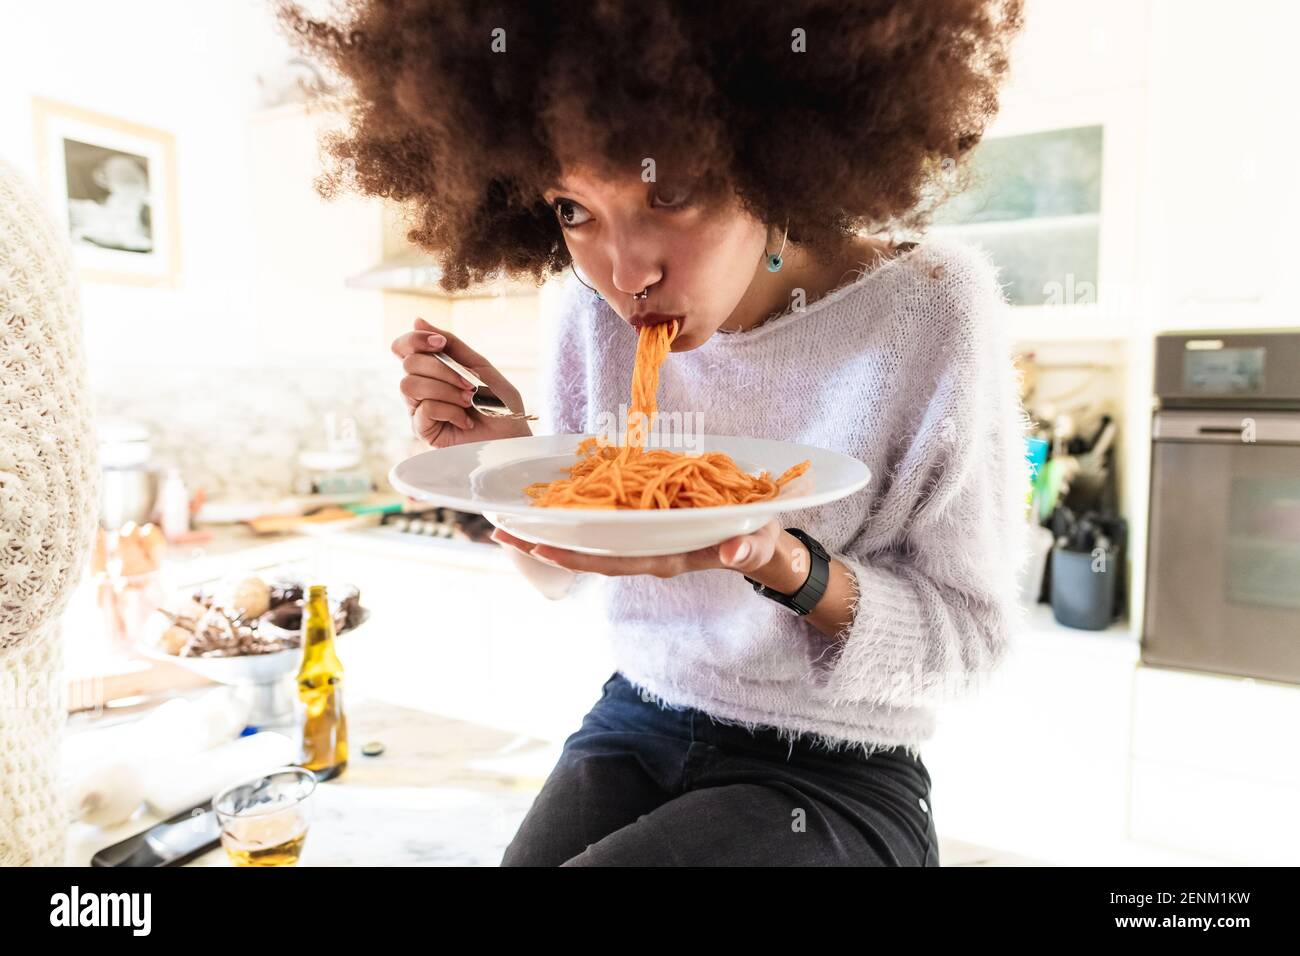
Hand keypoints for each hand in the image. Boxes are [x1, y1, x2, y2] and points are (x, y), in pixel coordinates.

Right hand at [391, 317, 531, 448]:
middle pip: (408, 364)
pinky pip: (424, 409)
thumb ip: (451, 344)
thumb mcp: (479, 366)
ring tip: (468, 401)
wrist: (512, 436)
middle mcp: (420, 387)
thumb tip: (416, 320)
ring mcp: (418, 409)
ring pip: (410, 386)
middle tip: (469, 384)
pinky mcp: (422, 430)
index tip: (441, 344)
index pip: (403, 348)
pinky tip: (466, 421)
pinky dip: (451, 411)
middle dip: (443, 370)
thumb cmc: (499, 403)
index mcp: (431, 369)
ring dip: (446, 390)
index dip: (415, 340)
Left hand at [489, 518, 786, 579]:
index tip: (539, 544)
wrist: (759, 543)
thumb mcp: (758, 544)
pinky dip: (571, 513)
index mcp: (666, 557)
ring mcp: (641, 539)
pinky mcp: (642, 524)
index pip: (613, 560)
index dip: (576, 554)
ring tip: (506, 520)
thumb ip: (747, 549)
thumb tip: (733, 552)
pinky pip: (601, 523)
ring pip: (588, 539)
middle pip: (587, 552)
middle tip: (499, 531)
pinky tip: (544, 501)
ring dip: (548, 531)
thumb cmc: (758, 542)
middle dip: (544, 544)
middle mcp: (645, 550)